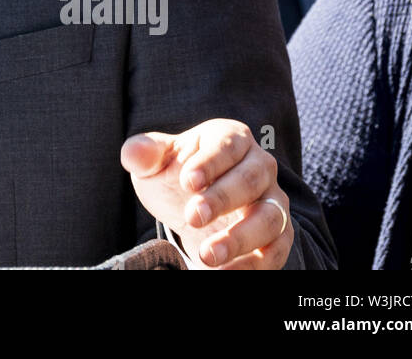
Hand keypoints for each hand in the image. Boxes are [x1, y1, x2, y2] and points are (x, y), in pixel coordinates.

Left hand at [120, 119, 292, 269]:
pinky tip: (223, 272)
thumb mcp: (156, 161)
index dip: (209, 163)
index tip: (187, 182)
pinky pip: (275, 251)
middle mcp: (260, 166)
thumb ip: (144, 153)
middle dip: (222, 199)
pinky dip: (254, 265)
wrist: (192, 206)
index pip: (226, 145)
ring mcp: (273, 201)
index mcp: (230, 138)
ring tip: (207, 254)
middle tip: (192, 217)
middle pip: (250, 179)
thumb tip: (133, 153)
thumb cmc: (176, 174)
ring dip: (241, 238)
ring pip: (269, 218)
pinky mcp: (278, 235)